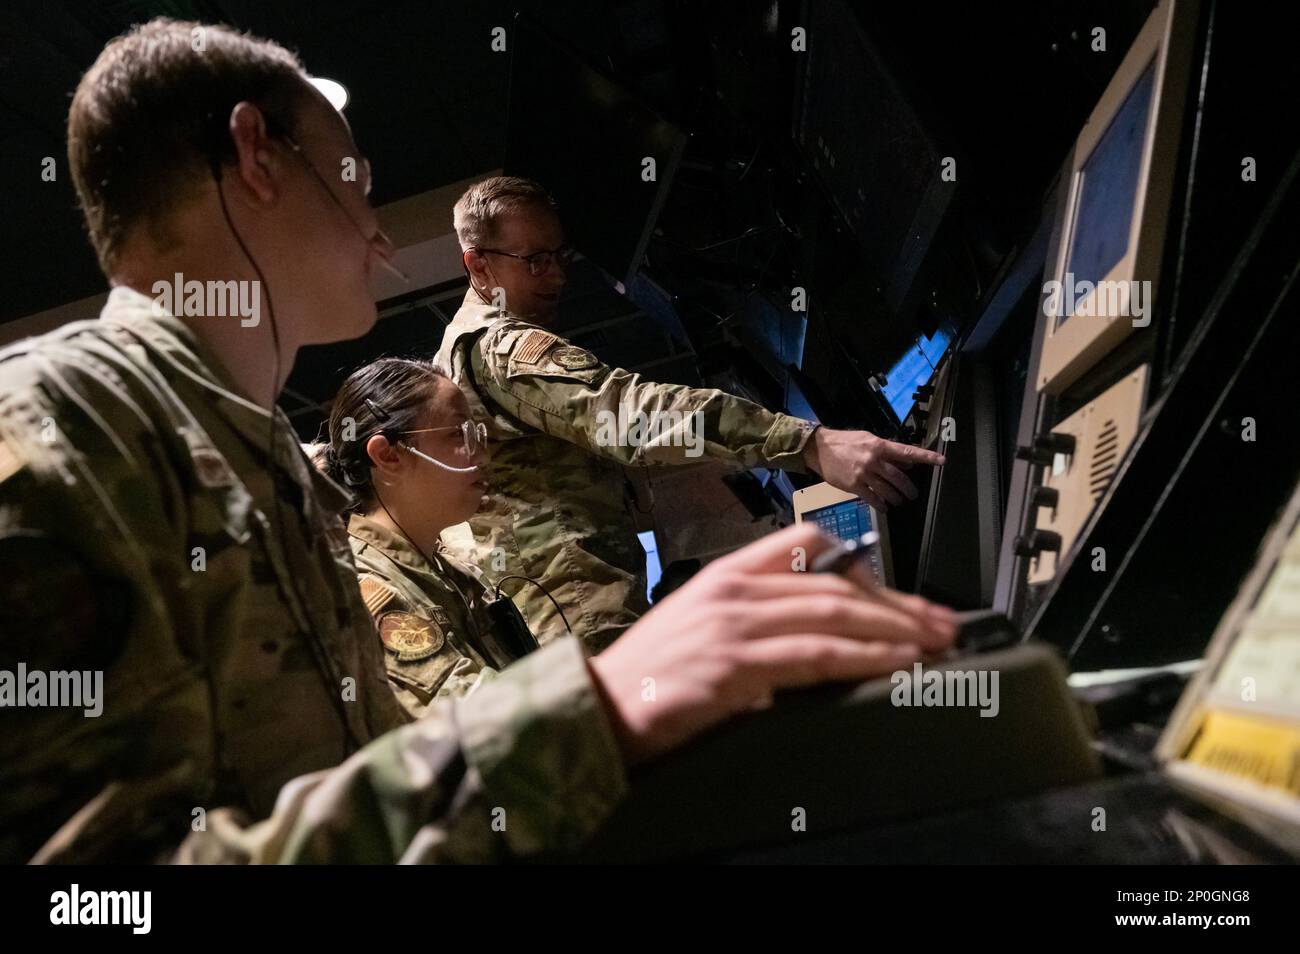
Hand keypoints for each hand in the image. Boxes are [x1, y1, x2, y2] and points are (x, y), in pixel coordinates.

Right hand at [587, 524, 956, 764]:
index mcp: (727, 574)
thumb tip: (812, 640)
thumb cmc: (648, 678)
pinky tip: (897, 664)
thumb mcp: (702, 629)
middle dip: (900, 604)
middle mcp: (734, 589)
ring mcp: (734, 623)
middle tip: (942, 623)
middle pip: (836, 584)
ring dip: (896, 630)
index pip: (807, 545)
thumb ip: (753, 623)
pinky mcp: (735, 664)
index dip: (863, 567)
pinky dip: (865, 657)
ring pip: (835, 614)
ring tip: (936, 644)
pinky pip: (816, 655)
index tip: (899, 596)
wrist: (597, 708)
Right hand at [802, 426, 944, 510]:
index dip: (926, 457)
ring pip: (887, 490)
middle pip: (899, 478)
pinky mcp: (854, 486)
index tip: (941, 461)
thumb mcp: (869, 439)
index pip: (908, 452)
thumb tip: (907, 464)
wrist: (820, 449)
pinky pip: (872, 498)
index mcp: (880, 446)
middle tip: (913, 495)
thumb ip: (888, 451)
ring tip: (899, 501)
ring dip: (896, 498)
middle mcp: (873, 460)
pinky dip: (881, 505)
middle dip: (909, 489)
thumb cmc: (845, 442)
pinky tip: (884, 507)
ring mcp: (863, 474)